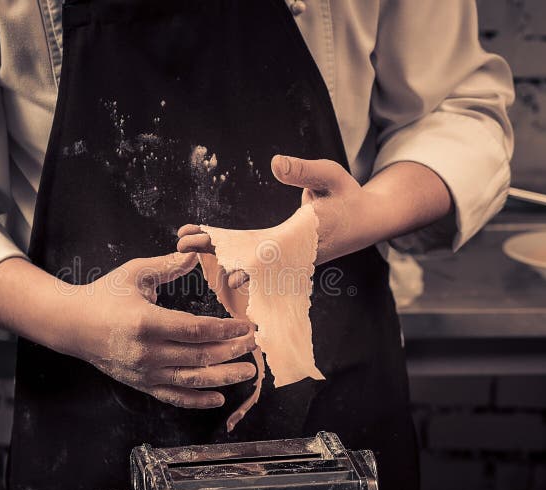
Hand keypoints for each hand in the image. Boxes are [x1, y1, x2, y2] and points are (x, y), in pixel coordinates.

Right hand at [58, 252, 257, 408]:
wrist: (72, 325)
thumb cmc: (103, 295)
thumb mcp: (134, 273)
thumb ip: (167, 265)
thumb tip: (196, 254)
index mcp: (147, 323)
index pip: (197, 330)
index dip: (225, 329)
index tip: (246, 325)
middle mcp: (148, 352)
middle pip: (200, 355)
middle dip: (232, 350)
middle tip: (254, 344)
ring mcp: (145, 372)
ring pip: (192, 380)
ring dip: (224, 377)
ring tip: (248, 371)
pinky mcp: (141, 384)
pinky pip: (174, 396)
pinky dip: (197, 400)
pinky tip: (219, 398)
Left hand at [177, 155, 365, 279]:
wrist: (363, 220)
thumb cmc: (347, 196)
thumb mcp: (331, 177)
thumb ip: (304, 171)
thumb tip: (275, 163)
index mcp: (306, 238)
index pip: (272, 253)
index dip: (247, 260)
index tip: (226, 269)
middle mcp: (291, 253)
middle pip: (246, 257)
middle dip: (215, 251)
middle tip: (182, 244)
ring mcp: (284, 255)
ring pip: (243, 255)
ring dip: (214, 248)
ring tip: (182, 239)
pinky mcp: (279, 252)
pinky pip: (248, 251)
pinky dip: (225, 245)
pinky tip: (202, 240)